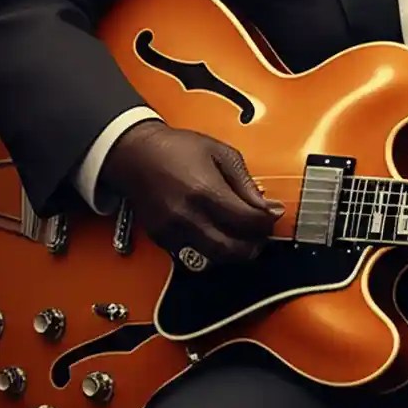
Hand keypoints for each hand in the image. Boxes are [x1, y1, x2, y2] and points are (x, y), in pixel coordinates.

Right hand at [100, 120, 283, 264]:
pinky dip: (211, 250)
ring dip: (233, 252)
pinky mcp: (162, 239)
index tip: (273, 214)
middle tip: (261, 234)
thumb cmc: (175, 149)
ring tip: (242, 237)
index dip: (266, 221)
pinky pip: (194, 255)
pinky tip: (218, 235)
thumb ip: (245, 182)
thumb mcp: (220, 153)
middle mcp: (187, 216)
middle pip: (231, 249)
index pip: (246, 220)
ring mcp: (172, 231)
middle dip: (253, 245)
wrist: (135, 154)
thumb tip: (265, 205)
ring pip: (213, 258)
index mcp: (204, 191)